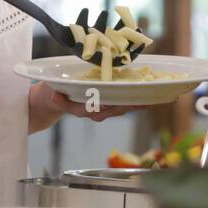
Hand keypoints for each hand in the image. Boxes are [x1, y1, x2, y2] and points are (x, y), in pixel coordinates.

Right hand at [28, 81, 151, 133]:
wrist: (54, 99)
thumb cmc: (54, 96)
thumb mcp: (52, 97)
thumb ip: (56, 100)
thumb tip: (55, 97)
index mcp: (85, 110)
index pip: (101, 109)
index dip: (113, 106)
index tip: (123, 103)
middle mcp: (97, 111)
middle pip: (117, 108)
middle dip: (132, 105)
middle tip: (147, 101)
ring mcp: (104, 107)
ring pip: (124, 107)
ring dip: (138, 104)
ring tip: (154, 99)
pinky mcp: (109, 102)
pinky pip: (124, 101)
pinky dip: (137, 100)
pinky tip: (151, 97)